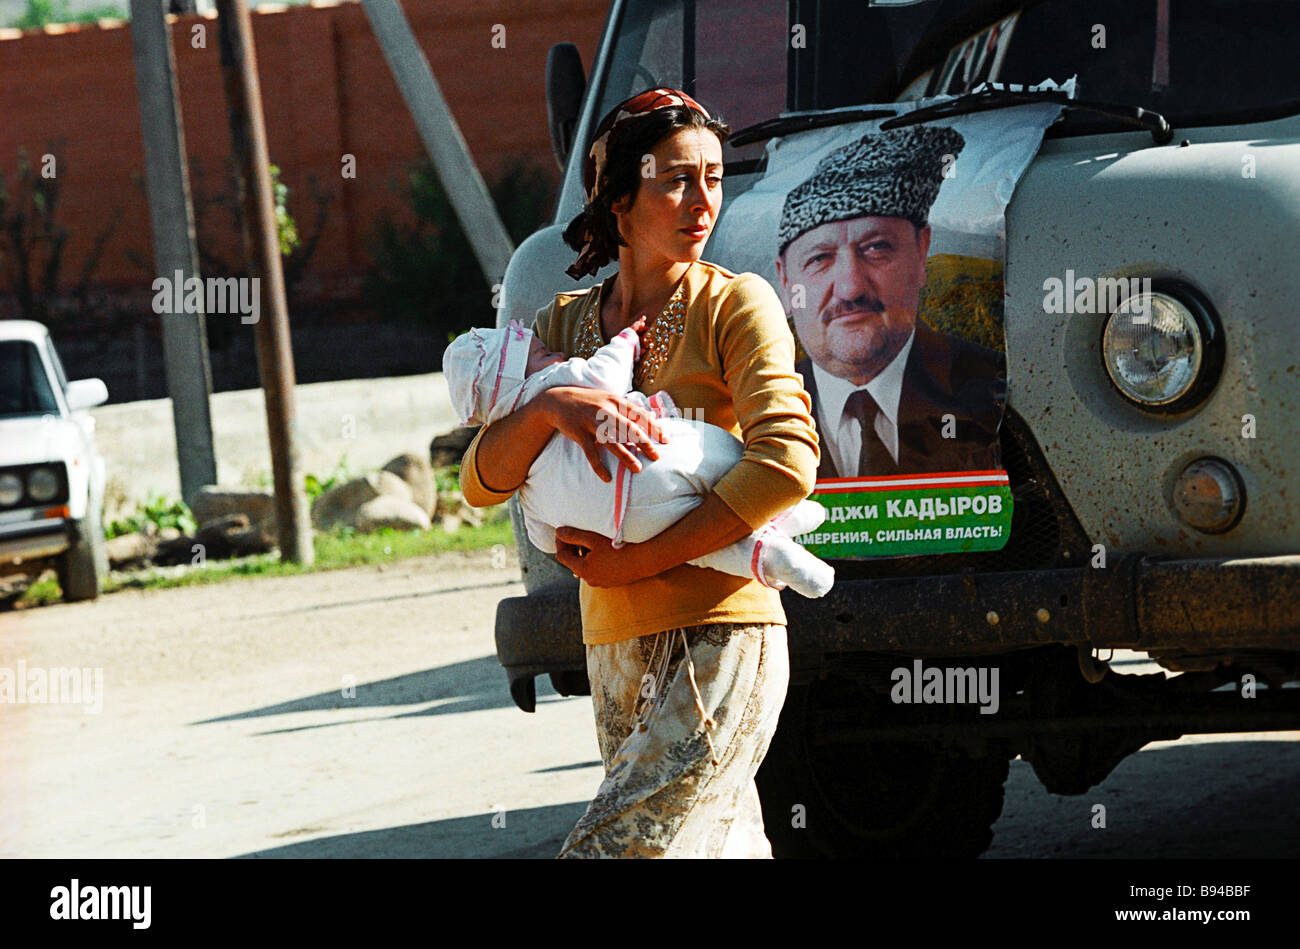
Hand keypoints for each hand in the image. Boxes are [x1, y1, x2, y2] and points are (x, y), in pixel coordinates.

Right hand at [540, 386, 668, 483]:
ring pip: (611, 441)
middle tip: (656, 457)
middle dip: (644, 443)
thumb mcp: (609, 399)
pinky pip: (591, 452)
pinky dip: (598, 466)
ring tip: (637, 469)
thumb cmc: (588, 401)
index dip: (654, 427)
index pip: (639, 414)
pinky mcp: (579, 433)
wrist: (557, 400)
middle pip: (628, 428)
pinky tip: (607, 478)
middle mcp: (605, 410)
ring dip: (625, 455)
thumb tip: (653, 417)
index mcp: (615, 401)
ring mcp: (591, 422)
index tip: (666, 440)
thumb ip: (630, 409)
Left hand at [554, 526, 655, 586]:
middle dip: (573, 547)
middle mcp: (590, 580)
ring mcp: (603, 582)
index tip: (563, 530)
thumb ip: (573, 535)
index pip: (562, 556)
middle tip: (577, 532)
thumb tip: (558, 532)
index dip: (560, 542)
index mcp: (583, 570)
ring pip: (587, 566)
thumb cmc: (619, 546)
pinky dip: (597, 560)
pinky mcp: (614, 581)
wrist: (647, 558)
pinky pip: (599, 570)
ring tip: (593, 539)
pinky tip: (606, 549)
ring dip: (586, 554)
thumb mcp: (593, 538)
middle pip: (574, 562)